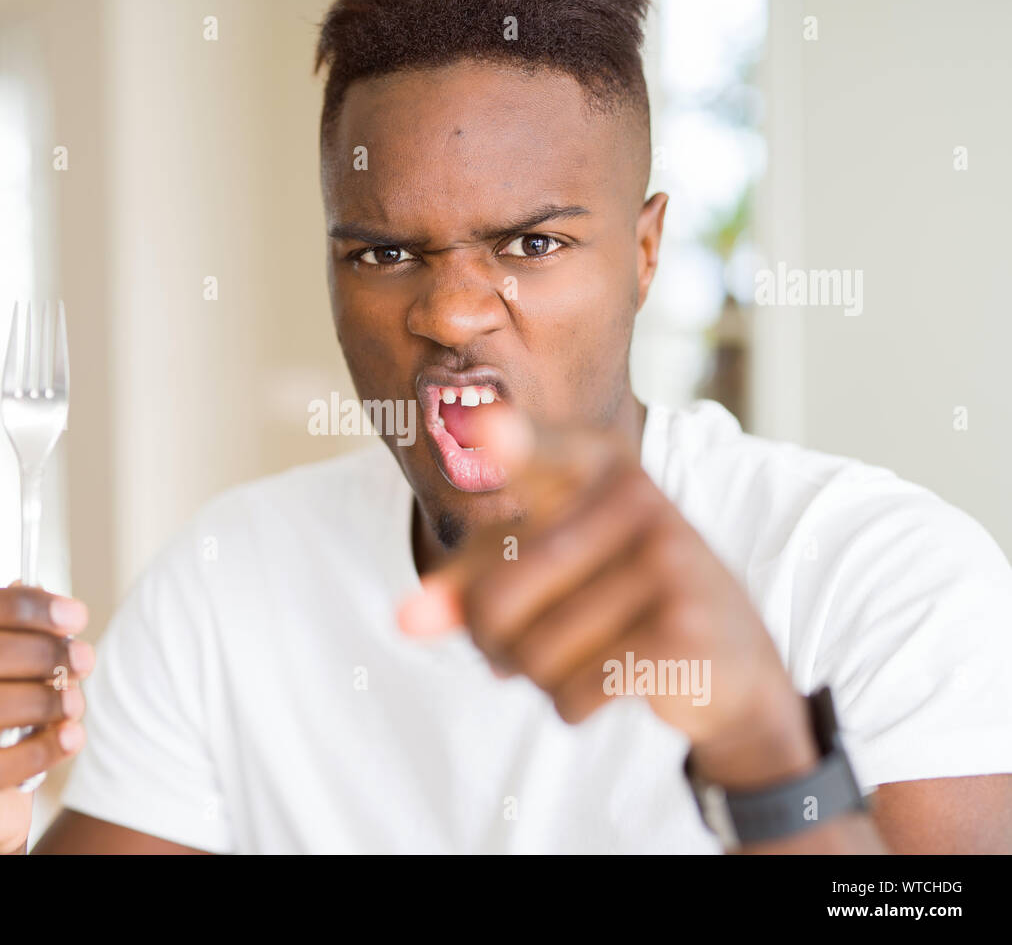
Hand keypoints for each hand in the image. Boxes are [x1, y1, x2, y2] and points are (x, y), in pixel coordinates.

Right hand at [0, 586, 94, 852]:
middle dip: (32, 652)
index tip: (76, 615)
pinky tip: (71, 738)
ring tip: (76, 702)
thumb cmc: (1, 713)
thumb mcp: (12, 665)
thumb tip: (34, 587)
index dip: (19, 608)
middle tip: (83, 659)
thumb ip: (21, 628)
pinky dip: (35, 752)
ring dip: (33, 700)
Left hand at [398, 406, 817, 788]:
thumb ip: (468, 584)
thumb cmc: (614, 598)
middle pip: (498, 598)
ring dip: (536, 680)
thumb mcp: (546, 572)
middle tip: (509, 651)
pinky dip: (571, 706)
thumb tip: (405, 619)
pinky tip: (602, 688)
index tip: (484, 428)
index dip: (513, 445)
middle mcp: (638, 500)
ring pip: (535, 654)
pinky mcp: (685, 631)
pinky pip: (575, 691)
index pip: (542, 456)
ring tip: (572, 662)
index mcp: (599, 467)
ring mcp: (670, 562)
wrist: (730, 660)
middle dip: (490, 644)